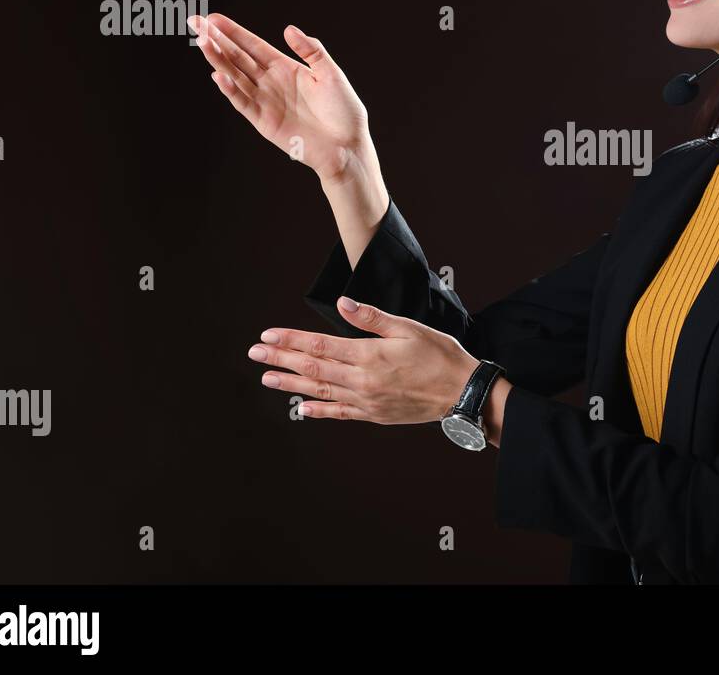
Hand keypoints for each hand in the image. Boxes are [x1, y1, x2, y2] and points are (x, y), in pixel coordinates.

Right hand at [189, 12, 374, 184]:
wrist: (347, 147)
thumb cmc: (344, 112)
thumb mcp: (331, 74)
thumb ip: (311, 51)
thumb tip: (288, 29)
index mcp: (286, 68)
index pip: (253, 46)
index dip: (234, 32)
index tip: (213, 17)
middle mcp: (271, 83)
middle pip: (238, 58)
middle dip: (217, 40)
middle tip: (196, 22)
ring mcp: (266, 101)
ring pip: (235, 77)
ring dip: (218, 60)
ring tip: (202, 42)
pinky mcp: (264, 122)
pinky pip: (243, 103)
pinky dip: (230, 90)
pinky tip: (218, 74)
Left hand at [247, 296, 479, 423]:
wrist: (462, 393)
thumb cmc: (440, 356)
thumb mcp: (408, 328)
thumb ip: (372, 318)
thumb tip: (343, 303)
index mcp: (368, 356)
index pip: (319, 346)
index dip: (291, 340)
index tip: (268, 336)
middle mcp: (362, 381)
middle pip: (312, 369)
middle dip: (281, 360)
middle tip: (255, 354)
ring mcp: (366, 401)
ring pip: (320, 392)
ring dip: (291, 385)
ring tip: (267, 379)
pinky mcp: (374, 414)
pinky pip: (340, 413)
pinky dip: (319, 410)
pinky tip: (302, 409)